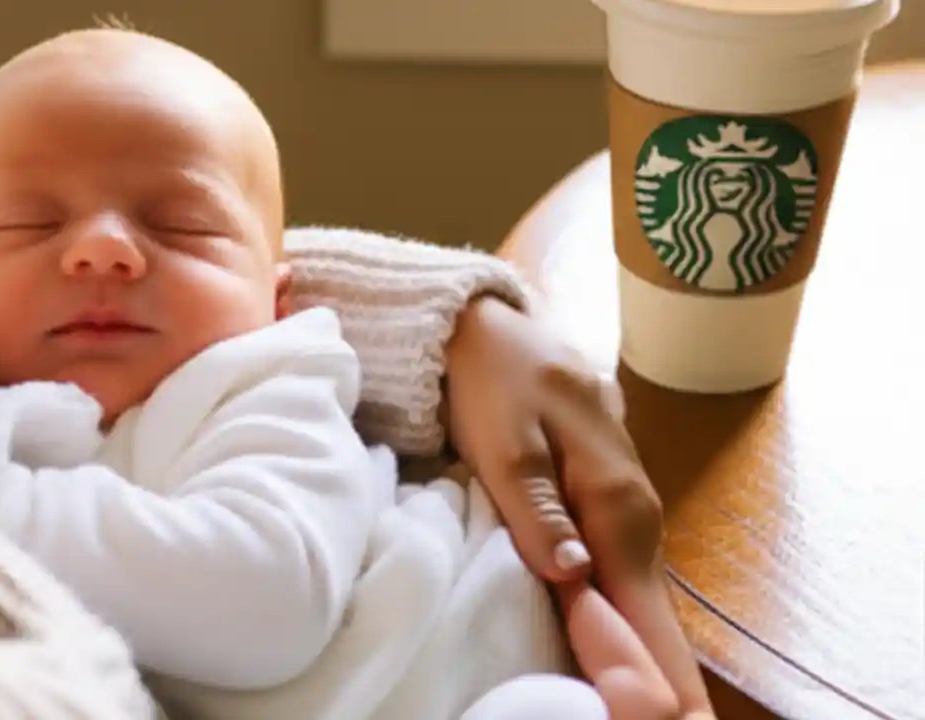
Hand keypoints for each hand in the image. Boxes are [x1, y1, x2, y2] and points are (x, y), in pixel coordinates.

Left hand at [444, 297, 713, 717]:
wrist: (487, 328)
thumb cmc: (492, 383)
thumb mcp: (505, 445)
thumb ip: (539, 513)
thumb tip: (577, 578)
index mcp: (614, 498)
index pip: (642, 603)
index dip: (653, 662)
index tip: (664, 713)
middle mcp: (633, 503)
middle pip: (646, 601)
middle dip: (653, 662)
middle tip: (657, 716)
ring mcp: (623, 495)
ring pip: (634, 581)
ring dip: (637, 634)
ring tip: (642, 695)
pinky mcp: (605, 490)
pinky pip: (618, 558)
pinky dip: (620, 598)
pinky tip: (616, 632)